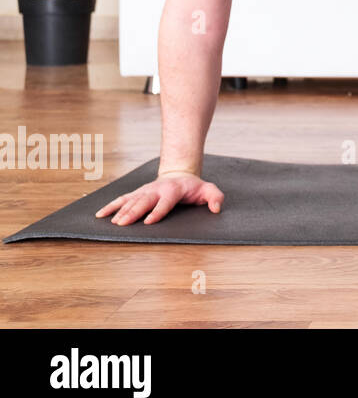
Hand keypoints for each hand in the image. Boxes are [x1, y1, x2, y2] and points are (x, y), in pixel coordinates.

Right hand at [94, 171, 224, 225]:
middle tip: (123, 223)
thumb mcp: (208, 190)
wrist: (180, 174)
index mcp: (173, 190)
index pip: (165, 202)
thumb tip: (217, 208)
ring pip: (131, 200)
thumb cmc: (194, 187)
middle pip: (144, 202)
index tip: (148, 222)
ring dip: (121, 211)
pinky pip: (122, 199)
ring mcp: (145, 191)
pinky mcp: (137, 193)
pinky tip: (100, 215)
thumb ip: (215, 197)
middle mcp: (157, 189)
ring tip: (113, 222)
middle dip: (133, 212)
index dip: (157, 211)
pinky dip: (111, 206)